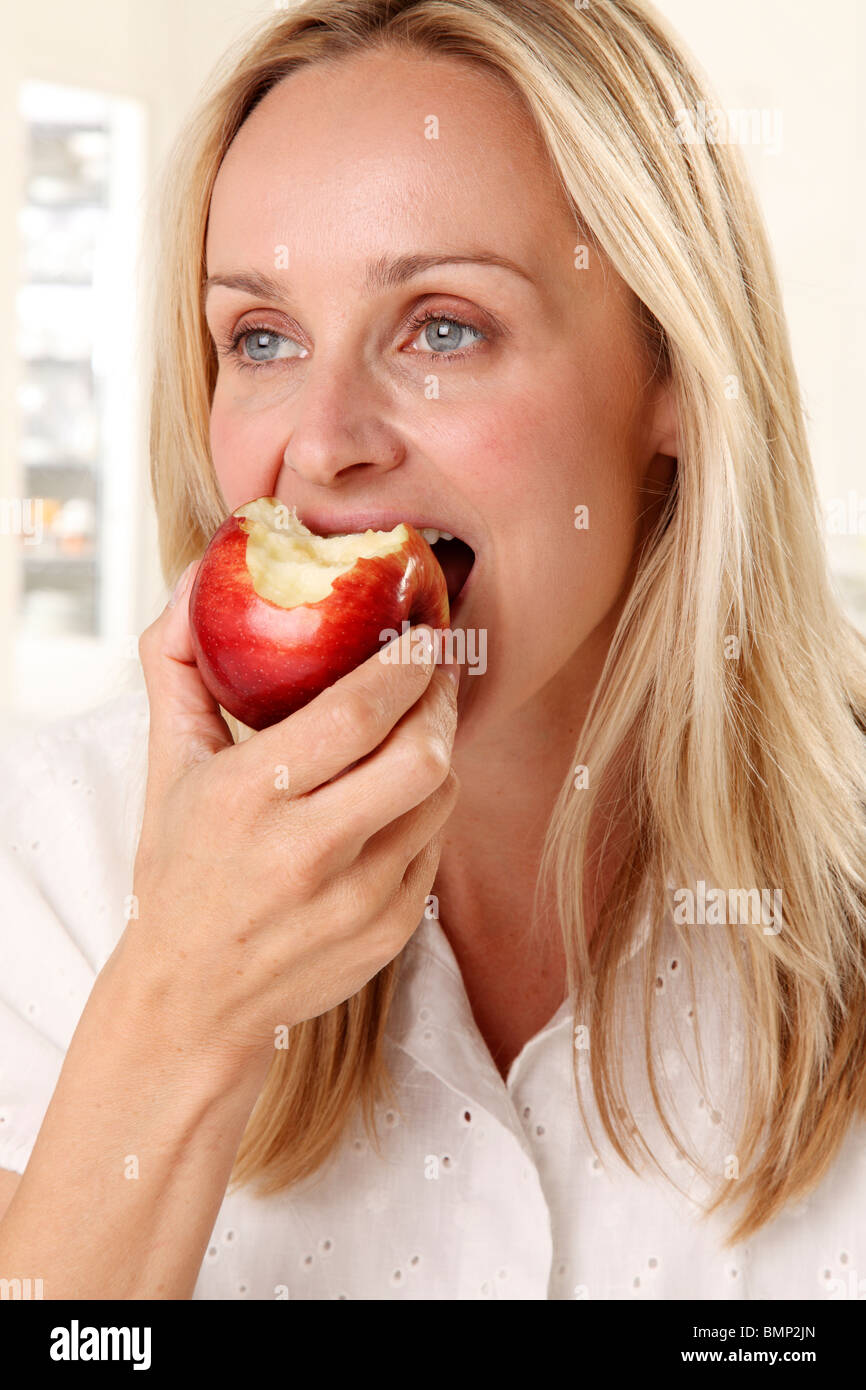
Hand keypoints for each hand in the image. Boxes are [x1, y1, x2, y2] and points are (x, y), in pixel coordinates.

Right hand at [123, 563, 459, 1073]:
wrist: (192, 1000)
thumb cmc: (179, 868)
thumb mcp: (164, 767)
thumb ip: (175, 667)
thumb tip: (194, 584)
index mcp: (247, 796)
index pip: (358, 711)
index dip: (407, 662)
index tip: (423, 633)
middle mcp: (305, 852)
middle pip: (422, 754)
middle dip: (443, 699)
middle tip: (438, 671)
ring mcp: (356, 900)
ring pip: (441, 797)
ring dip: (441, 750)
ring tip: (421, 725)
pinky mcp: (389, 933)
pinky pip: (435, 845)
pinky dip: (427, 809)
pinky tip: (401, 796)